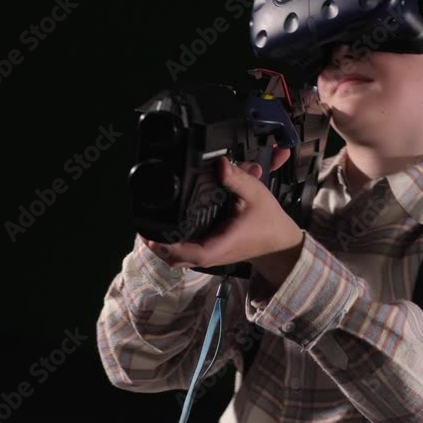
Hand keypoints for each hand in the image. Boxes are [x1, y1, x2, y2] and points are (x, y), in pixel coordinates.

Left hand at [145, 151, 304, 287]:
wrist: (279, 242)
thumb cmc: (268, 220)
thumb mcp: (256, 194)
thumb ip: (237, 179)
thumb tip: (219, 163)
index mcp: (220, 244)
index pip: (190, 253)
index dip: (169, 247)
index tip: (151, 236)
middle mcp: (211, 254)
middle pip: (176, 258)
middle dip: (158, 245)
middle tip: (143, 225)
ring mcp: (210, 255)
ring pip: (179, 258)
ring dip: (163, 245)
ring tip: (149, 226)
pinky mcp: (210, 250)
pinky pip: (186, 253)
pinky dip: (174, 244)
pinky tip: (165, 229)